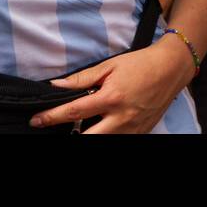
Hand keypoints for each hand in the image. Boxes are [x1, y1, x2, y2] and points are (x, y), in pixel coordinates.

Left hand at [31, 39, 195, 132]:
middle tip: (53, 128)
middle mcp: (121, 118)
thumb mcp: (109, 66)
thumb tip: (56, 86)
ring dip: (88, 135)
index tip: (36, 120)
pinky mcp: (140, 134)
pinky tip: (101, 125)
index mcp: (111, 98)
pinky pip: (118, 140)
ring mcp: (132, 129)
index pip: (73, 112)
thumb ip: (82, 79)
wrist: (171, 69)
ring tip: (80, 124)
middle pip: (86, 138)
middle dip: (69, 135)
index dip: (51, 117)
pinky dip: (105, 135)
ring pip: (102, 142)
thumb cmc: (139, 64)